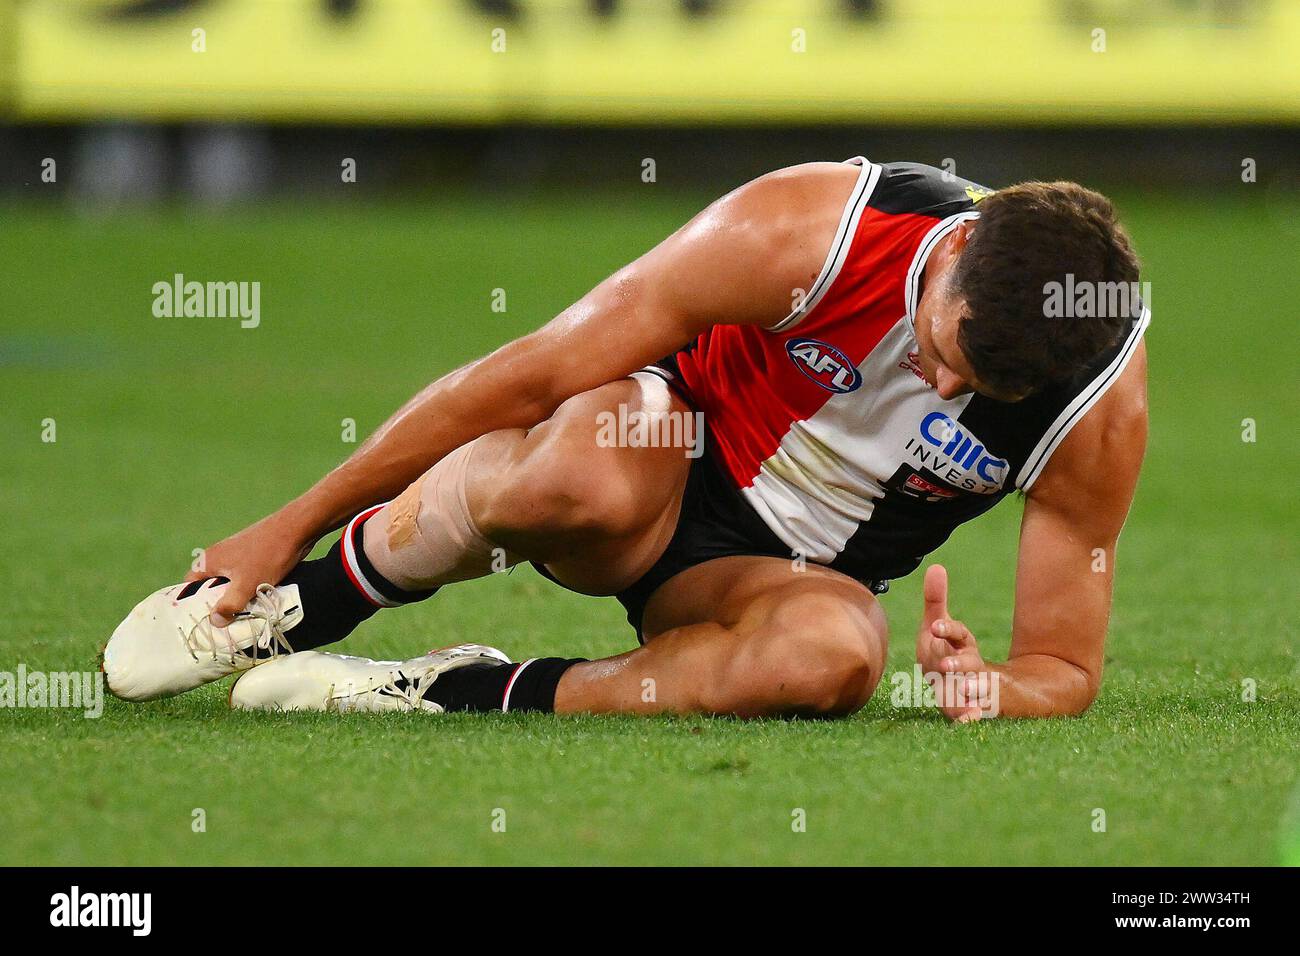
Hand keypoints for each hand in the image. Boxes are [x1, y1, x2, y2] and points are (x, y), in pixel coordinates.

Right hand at [185, 510, 314, 625]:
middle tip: (225, 623)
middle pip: (211, 586)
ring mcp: (236, 554)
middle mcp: (218, 555)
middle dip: (218, 603)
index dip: (194, 603)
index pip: (190, 586)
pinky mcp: (253, 555)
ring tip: (243, 615)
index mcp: (208, 561)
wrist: (296, 529)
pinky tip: (258, 600)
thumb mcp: (246, 586)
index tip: (202, 621)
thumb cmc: (267, 556)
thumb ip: (229, 605)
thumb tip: (214, 621)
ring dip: (236, 597)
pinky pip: (245, 577)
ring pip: (230, 582)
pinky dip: (249, 588)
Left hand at [915, 564, 990, 722]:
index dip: (948, 629)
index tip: (936, 627)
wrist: (969, 687)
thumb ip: (936, 600)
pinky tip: (967, 722)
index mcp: (961, 644)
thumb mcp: (938, 628)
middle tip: (945, 664)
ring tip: (962, 689)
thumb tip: (936, 566)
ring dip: (971, 688)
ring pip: (977, 687)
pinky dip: (972, 718)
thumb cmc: (946, 652)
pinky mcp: (974, 708)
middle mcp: (971, 665)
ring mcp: (976, 687)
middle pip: (969, 662)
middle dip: (958, 662)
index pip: (958, 633)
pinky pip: (976, 714)